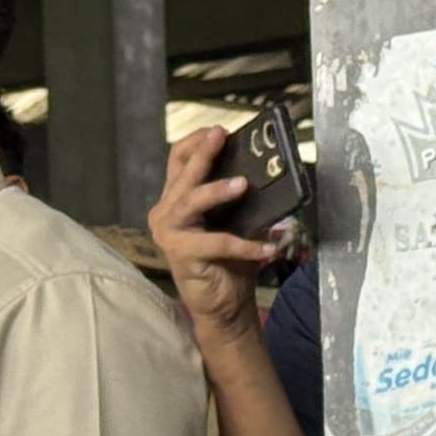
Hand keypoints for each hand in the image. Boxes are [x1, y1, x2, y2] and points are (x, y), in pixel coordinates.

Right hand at [144, 122, 291, 340]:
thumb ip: (239, 200)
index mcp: (176, 199)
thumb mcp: (235, 222)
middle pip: (182, 174)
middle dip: (202, 152)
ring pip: (191, 202)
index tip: (219, 130)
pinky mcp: (181, 254)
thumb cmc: (228, 261)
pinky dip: (246, 245)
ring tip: (242, 185)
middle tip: (221, 135)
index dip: (196, 142)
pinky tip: (269, 247)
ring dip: (217, 191)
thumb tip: (265, 173)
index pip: (177, 159)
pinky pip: (216, 243)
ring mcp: (170, 233)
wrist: (223, 305)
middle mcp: (166, 212)